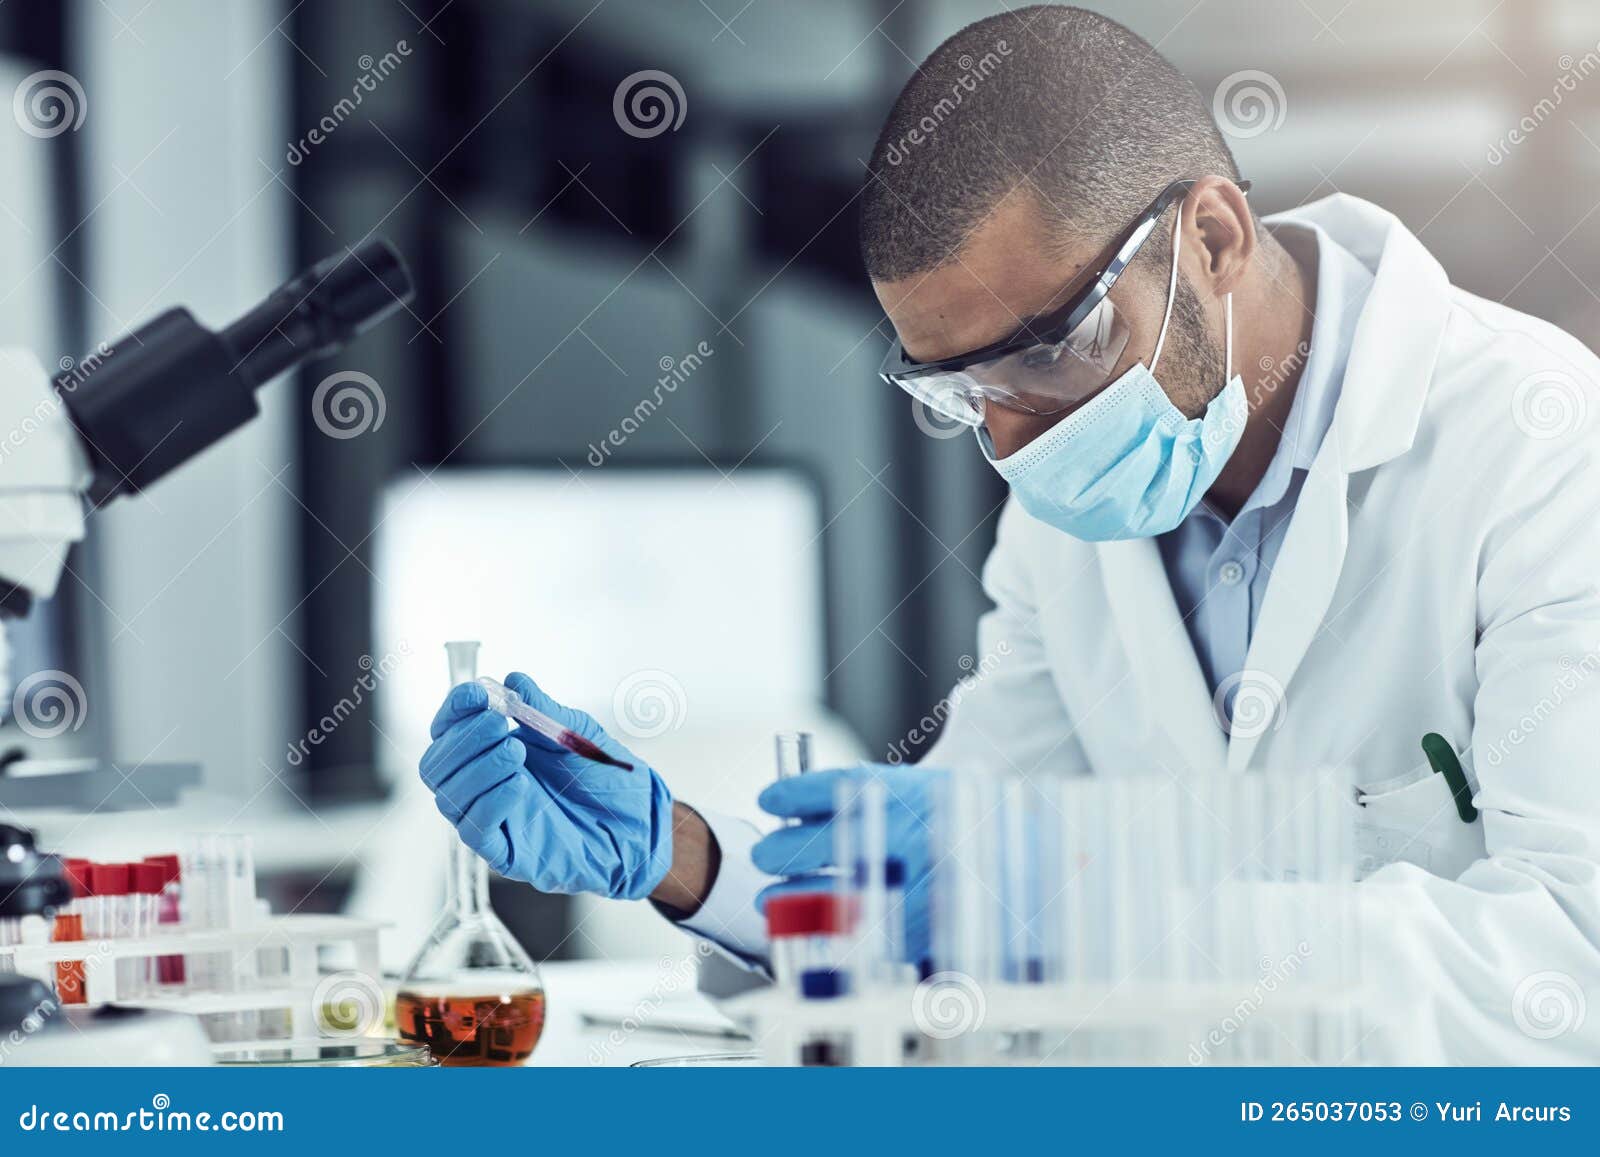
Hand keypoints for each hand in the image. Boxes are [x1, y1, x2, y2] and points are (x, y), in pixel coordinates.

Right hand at [419, 672, 672, 899]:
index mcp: (492, 752)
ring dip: (478, 767)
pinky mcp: (506, 851)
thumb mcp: (576, 733)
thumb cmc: (605, 778)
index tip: (476, 693)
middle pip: (437, 764)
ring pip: (449, 796)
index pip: (449, 730)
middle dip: (462, 739)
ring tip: (518, 752)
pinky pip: (475, 830)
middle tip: (499, 726)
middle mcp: (484, 785)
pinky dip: (490, 802)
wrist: (638, 822)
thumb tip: (513, 680)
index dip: (455, 709)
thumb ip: (542, 710)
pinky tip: (518, 784)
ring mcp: (493, 818)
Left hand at [752, 763, 945, 965]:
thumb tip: (798, 804)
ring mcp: (906, 888)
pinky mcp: (910, 935)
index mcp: (906, 796)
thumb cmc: (964, 830)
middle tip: (765, 854)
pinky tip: (806, 925)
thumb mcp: (927, 791)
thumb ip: (869, 793)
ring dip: (789, 898)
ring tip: (770, 898)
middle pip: (817, 844)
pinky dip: (823, 930)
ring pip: (825, 896)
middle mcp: (903, 838)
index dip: (792, 794)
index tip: (769, 799)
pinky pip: (852, 934)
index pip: (831, 787)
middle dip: (779, 851)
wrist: (1023, 876)